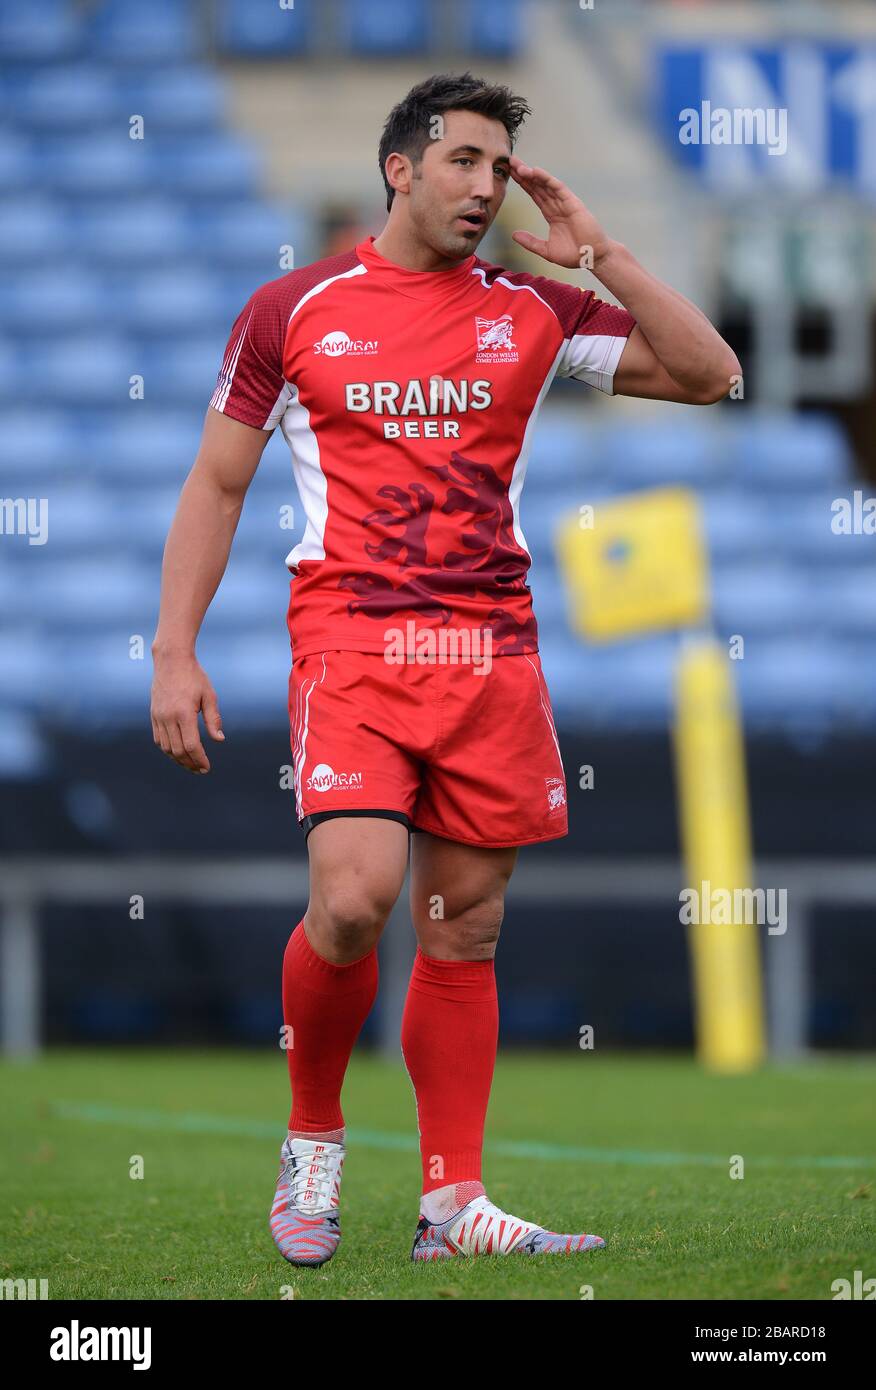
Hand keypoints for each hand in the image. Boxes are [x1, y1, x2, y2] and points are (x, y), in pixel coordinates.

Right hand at [150, 650, 223, 773]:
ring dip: (178, 760)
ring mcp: (158, 717)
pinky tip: (178, 753)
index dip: (199, 759)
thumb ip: (213, 719)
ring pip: (166, 748)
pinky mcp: (153, 715)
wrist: (171, 661)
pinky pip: (158, 739)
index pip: (191, 745)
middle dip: (190, 764)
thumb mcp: (209, 696)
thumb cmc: (194, 677)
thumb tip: (219, 740)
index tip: (207, 767)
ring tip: (190, 765)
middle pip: (178, 750)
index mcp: (184, 713)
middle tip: (200, 770)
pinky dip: (168, 750)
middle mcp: (168, 717)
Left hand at [508, 155, 611, 270]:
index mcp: (551, 214)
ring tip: (519, 166)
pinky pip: (558, 188)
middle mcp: (557, 205)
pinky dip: (547, 179)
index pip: (535, 194)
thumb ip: (531, 242)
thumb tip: (514, 235)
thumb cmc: (574, 254)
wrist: (592, 258)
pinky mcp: (573, 203)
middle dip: (525, 174)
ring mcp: (565, 203)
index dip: (523, 184)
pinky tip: (536, 171)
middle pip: (538, 186)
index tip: (511, 174)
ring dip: (533, 175)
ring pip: (546, 185)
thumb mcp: (546, 250)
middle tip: (511, 162)